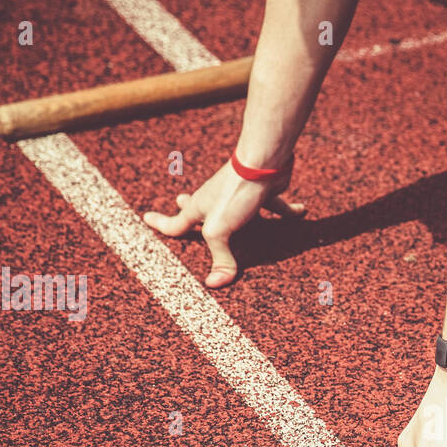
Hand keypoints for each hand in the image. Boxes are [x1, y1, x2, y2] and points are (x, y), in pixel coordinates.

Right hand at [142, 157, 304, 287]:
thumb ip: (220, 259)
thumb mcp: (219, 231)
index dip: (160, 225)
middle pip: (199, 209)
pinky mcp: (262, 192)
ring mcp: (239, 195)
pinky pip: (275, 205)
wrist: (263, 162)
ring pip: (237, 209)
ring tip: (244, 220)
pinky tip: (301, 213)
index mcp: (199, 209)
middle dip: (189, 211)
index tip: (145, 218)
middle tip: (179, 205)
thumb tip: (215, 284)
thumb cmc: (234, 193)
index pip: (174, 223)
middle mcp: (216, 200)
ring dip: (239, 216)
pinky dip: (286, 210)